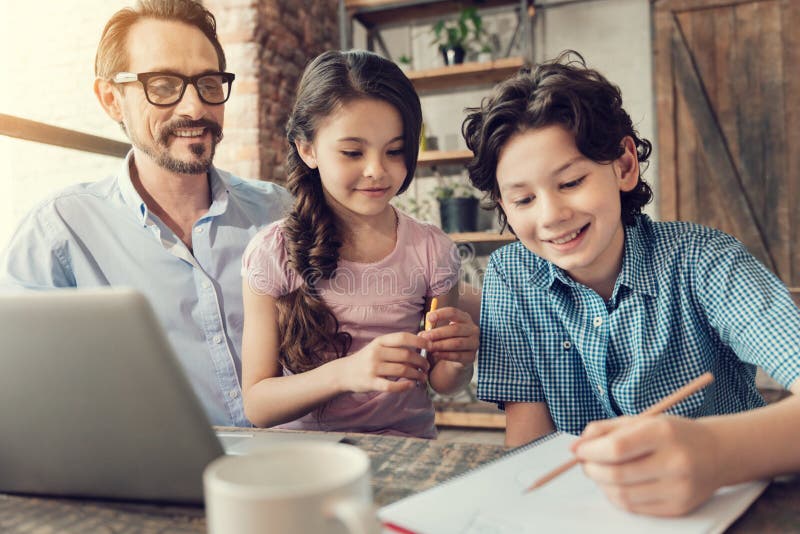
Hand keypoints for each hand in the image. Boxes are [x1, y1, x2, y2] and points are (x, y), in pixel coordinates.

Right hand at [335, 332, 430, 393]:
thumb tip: (422, 341)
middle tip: (427, 367)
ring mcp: (373, 368)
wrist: (344, 373)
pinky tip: (411, 385)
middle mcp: (376, 353)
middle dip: (421, 362)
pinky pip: (391, 386)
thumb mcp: (378, 346)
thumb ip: (395, 344)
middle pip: (406, 355)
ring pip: (402, 371)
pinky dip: (404, 386)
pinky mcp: (371, 383)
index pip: (403, 337)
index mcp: (379, 341)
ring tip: (423, 377)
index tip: (431, 346)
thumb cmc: (367, 359)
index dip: (419, 341)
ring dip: (417, 375)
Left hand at [419, 306, 478, 368]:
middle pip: (455, 329)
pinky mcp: (472, 356)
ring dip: (440, 345)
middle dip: (438, 333)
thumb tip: (422, 334)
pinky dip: (445, 355)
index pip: (453, 312)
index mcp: (464, 318)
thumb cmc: (446, 339)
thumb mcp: (441, 331)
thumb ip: (433, 329)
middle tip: (424, 337)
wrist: (456, 358)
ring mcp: (474, 343)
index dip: (441, 314)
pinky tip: (435, 354)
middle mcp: (473, 329)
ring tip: (428, 347)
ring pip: (457, 343)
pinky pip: (458, 356)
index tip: (428, 318)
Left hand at [572, 415, 721, 515]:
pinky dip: (617, 497)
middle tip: (585, 463)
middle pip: (617, 474)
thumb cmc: (672, 433)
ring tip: (601, 472)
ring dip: (602, 485)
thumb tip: (575, 447)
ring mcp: (679, 489)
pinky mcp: (679, 508)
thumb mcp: (642, 420)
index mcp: (664, 433)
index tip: (579, 450)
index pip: (617, 448)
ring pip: (622, 495)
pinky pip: (635, 508)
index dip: (591, 451)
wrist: (716, 453)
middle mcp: (675, 462)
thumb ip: (606, 430)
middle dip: (591, 470)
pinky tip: (618, 484)